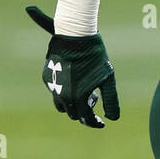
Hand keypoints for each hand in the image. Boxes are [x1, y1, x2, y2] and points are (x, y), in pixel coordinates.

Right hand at [26, 6, 118, 127]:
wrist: (75, 35)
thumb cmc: (95, 56)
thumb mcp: (107, 78)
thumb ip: (111, 100)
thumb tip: (113, 119)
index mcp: (78, 97)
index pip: (86, 119)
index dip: (94, 122)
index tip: (102, 123)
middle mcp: (62, 95)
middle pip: (73, 114)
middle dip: (84, 110)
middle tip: (95, 97)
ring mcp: (52, 86)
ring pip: (61, 105)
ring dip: (72, 103)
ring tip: (84, 90)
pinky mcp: (46, 77)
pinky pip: (54, 91)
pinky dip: (64, 91)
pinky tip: (73, 79)